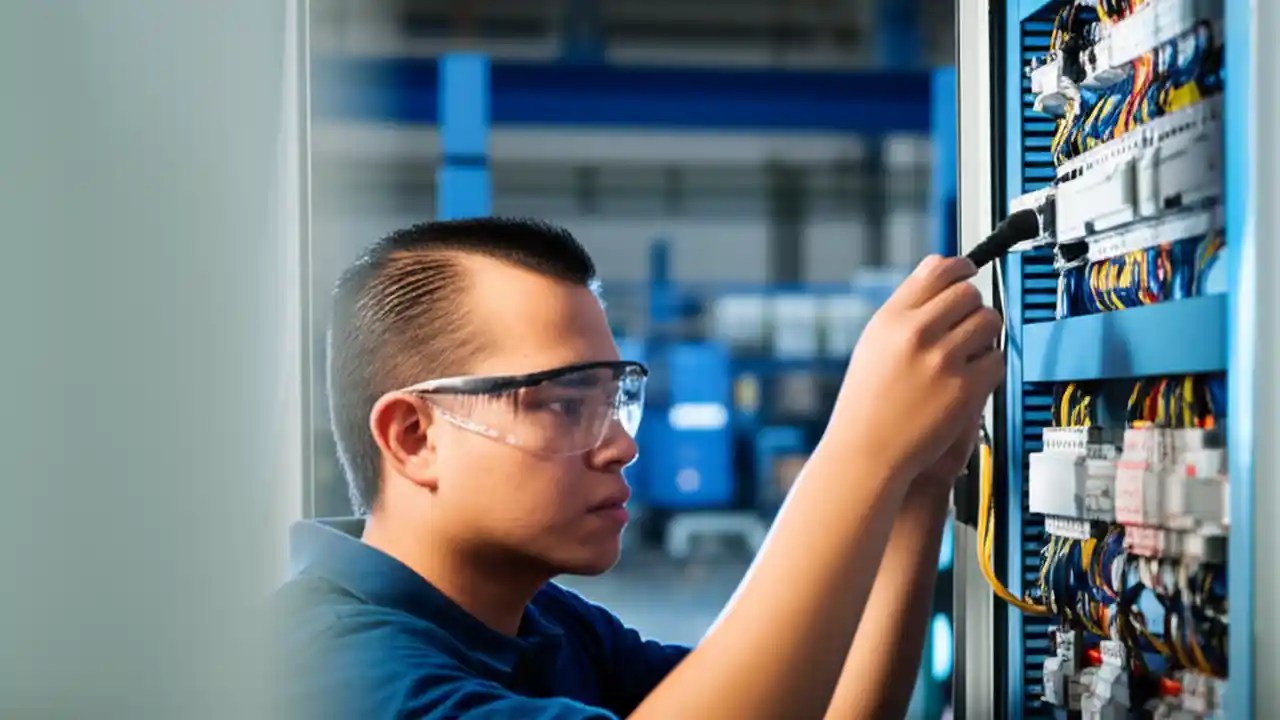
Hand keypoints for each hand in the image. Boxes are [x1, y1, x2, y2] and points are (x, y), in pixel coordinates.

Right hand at [823, 256, 1002, 482]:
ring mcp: (942, 360)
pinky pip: (997, 359)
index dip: (959, 266)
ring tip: (967, 354)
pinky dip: (989, 367)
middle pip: (969, 292)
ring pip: (989, 321)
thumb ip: (905, 312)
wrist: (866, 452)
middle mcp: (916, 333)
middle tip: (965, 324)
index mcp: (890, 319)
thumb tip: (939, 279)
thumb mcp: (873, 345)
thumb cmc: (867, 404)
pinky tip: (969, 378)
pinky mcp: (965, 388)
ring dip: (984, 335)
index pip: (936, 269)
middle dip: (972, 306)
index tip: (968, 270)